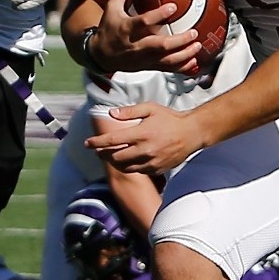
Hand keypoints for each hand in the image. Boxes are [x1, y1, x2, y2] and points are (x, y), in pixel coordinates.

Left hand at [84, 102, 208, 174]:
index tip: (87, 143)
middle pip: (115, 157)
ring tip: (110, 156)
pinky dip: (128, 167)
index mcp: (142, 133)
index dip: (97, 142)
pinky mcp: (157, 169)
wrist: (192, 133)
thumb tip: (111, 113)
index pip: (112, 140)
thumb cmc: (170, 118)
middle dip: (103, 154)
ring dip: (114, 162)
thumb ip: (129, 111)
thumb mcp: (150, 108)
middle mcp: (145, 149)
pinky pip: (137, 171)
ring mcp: (151, 161)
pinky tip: (127, 160)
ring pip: (125, 167)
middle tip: (98, 150)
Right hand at [89, 0, 202, 73]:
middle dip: (179, 41)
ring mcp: (142, 59)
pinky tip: (194, 61)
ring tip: (198, 45)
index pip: (143, 22)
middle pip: (160, 45)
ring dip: (184, 54)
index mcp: (126, 29)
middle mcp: (136, 46)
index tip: (173, 6)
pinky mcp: (147, 67)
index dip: (158, 15)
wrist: (101, 56)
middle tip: (194, 32)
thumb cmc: (108, 28)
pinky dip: (181, 67)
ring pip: (166, 60)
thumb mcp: (111, 7)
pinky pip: (166, 69)